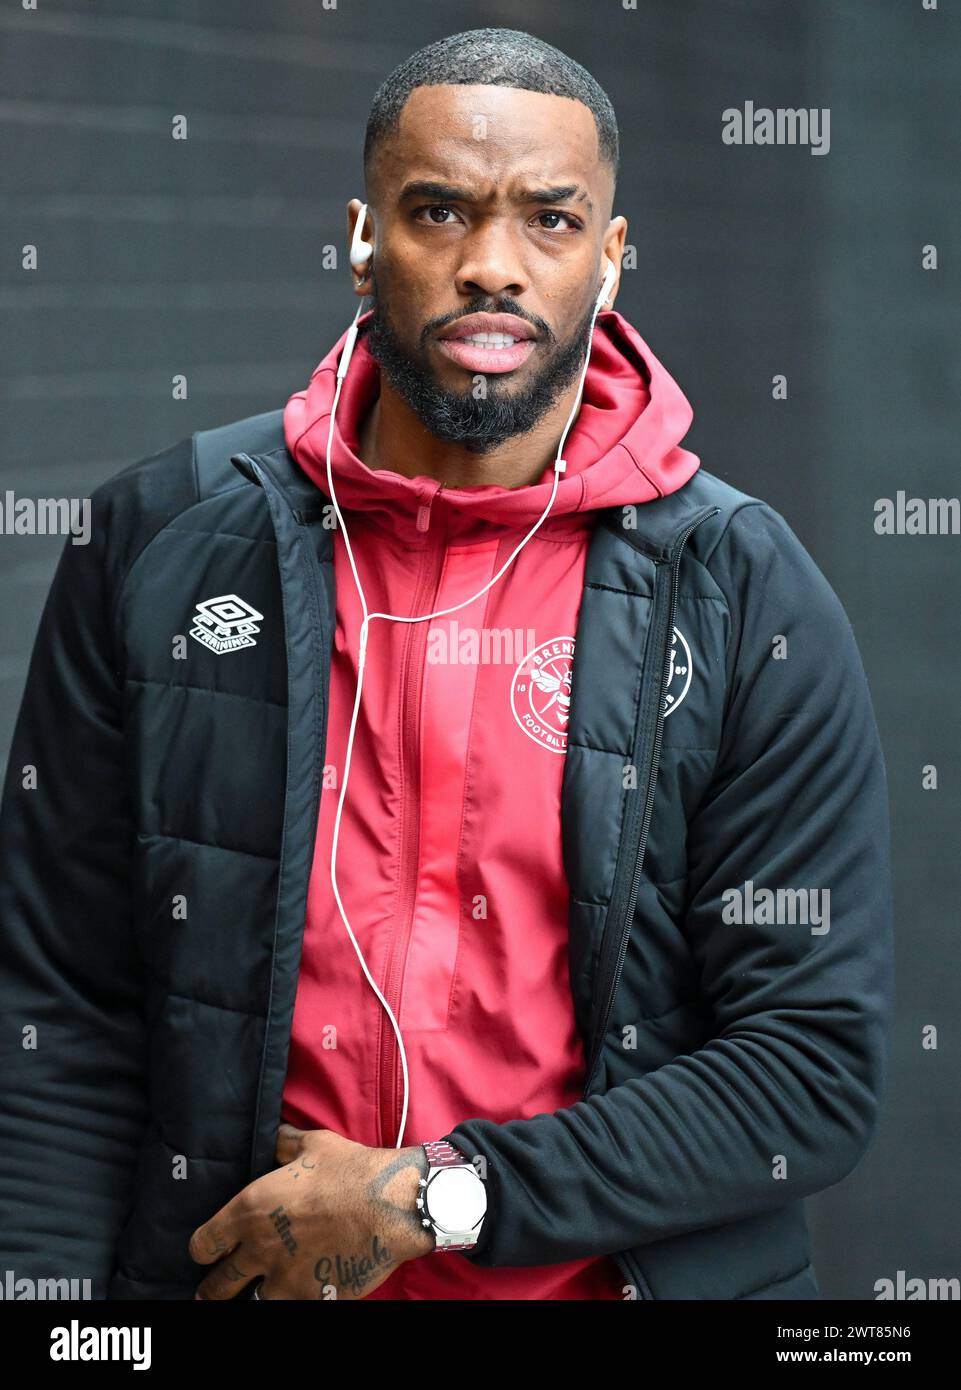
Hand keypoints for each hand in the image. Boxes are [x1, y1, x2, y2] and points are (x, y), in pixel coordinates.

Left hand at [189, 1124, 434, 1299]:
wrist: (390, 1205)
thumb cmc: (351, 1170)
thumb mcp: (313, 1145)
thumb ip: (283, 1144)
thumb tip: (272, 1136)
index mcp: (251, 1210)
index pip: (204, 1243)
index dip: (202, 1247)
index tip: (206, 1250)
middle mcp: (260, 1248)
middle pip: (218, 1285)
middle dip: (212, 1288)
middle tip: (209, 1291)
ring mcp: (285, 1279)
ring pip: (253, 1301)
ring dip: (255, 1293)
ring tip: (259, 1290)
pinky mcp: (312, 1297)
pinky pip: (290, 1305)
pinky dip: (291, 1298)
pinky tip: (296, 1289)